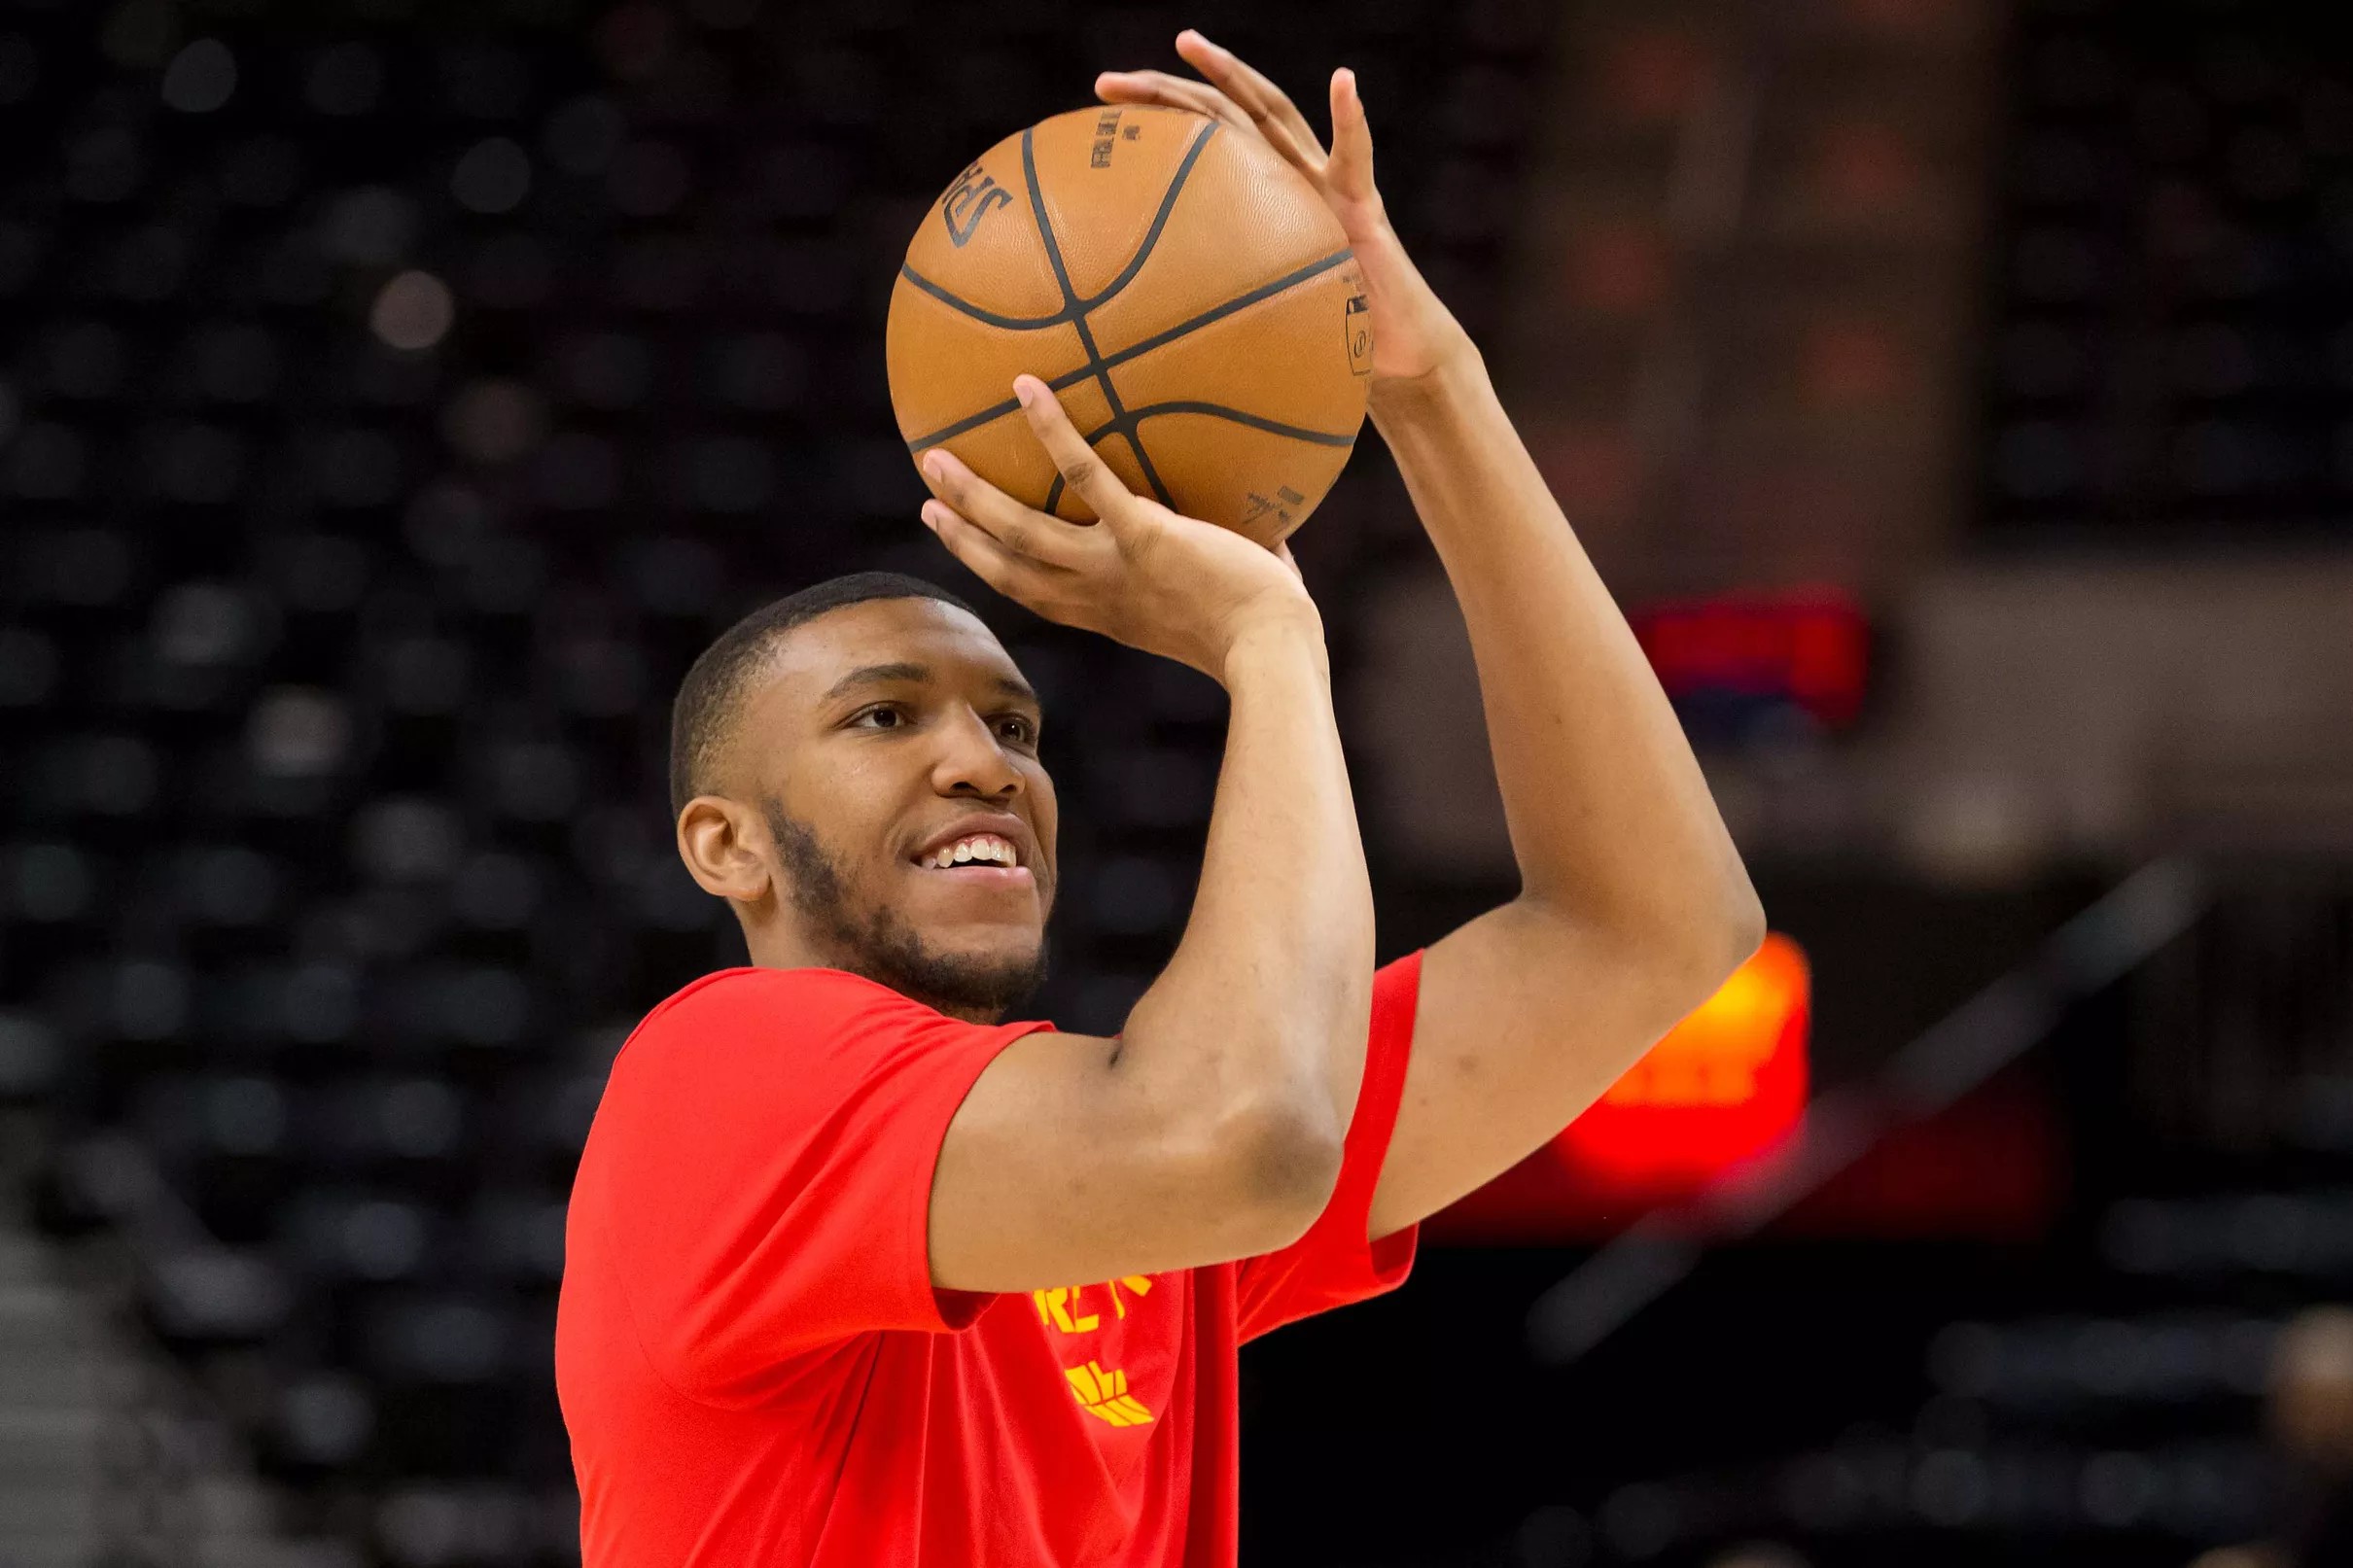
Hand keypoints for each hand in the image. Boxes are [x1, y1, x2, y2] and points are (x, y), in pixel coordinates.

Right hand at [921, 375, 1318, 679]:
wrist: (1274, 650)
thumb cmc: (1270, 633)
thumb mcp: (1231, 600)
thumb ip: (1231, 563)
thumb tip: (1271, 526)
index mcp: (1110, 615)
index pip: (1037, 593)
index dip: (995, 569)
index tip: (967, 546)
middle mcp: (1097, 596)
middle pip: (1008, 567)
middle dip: (962, 536)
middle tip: (925, 501)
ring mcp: (1112, 566)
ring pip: (1021, 531)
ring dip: (972, 496)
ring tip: (934, 457)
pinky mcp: (1142, 534)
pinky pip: (1086, 477)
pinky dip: (1053, 432)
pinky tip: (1028, 389)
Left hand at [1097, 30, 1476, 398]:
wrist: (1392, 357)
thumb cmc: (1325, 341)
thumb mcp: (1254, 318)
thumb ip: (1213, 308)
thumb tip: (1140, 341)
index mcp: (1263, 197)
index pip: (1203, 144)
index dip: (1155, 122)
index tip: (1100, 110)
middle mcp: (1290, 177)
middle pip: (1223, 115)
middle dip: (1166, 89)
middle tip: (1108, 81)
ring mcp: (1327, 185)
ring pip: (1274, 115)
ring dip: (1232, 76)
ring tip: (1190, 45)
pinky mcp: (1364, 208)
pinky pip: (1356, 160)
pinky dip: (1351, 121)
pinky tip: (1344, 84)